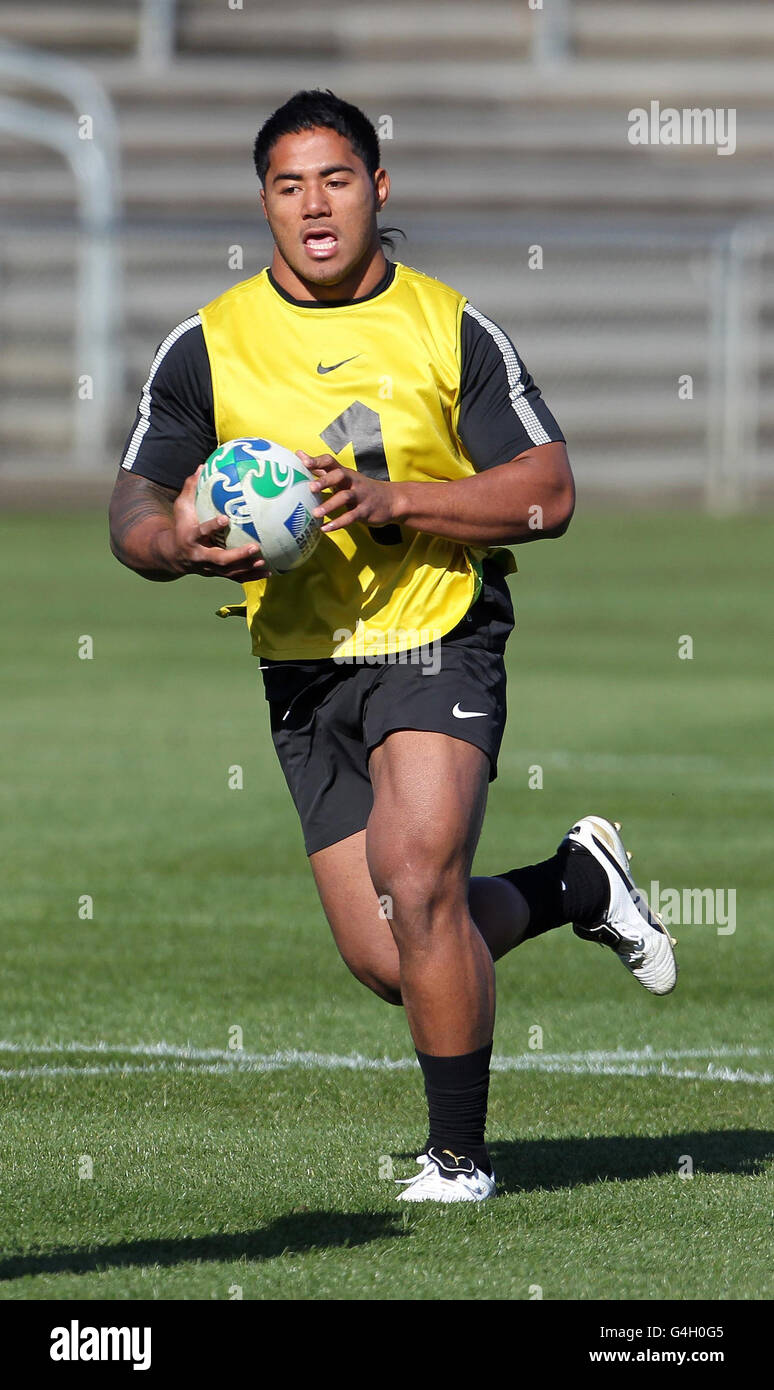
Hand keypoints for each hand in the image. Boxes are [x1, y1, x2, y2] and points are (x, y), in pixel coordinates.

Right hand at [168, 467, 270, 581]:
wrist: (173, 555)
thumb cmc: (181, 526)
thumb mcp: (181, 507)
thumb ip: (191, 488)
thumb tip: (202, 466)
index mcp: (190, 538)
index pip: (201, 532)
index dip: (212, 527)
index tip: (225, 519)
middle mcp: (199, 555)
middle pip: (218, 559)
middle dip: (236, 555)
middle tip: (254, 547)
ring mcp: (209, 568)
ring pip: (229, 571)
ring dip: (247, 568)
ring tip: (264, 562)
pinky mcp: (217, 574)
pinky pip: (236, 577)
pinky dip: (252, 576)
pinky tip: (269, 572)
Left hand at [299, 451, 397, 533]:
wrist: (392, 499)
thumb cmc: (360, 488)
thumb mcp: (343, 476)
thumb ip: (322, 468)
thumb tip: (299, 455)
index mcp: (345, 472)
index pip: (331, 461)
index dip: (318, 460)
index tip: (303, 461)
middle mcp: (352, 481)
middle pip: (339, 475)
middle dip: (325, 480)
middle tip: (310, 487)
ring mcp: (360, 496)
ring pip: (345, 497)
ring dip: (330, 505)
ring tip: (315, 514)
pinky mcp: (365, 511)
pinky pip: (351, 516)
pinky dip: (338, 523)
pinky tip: (325, 529)